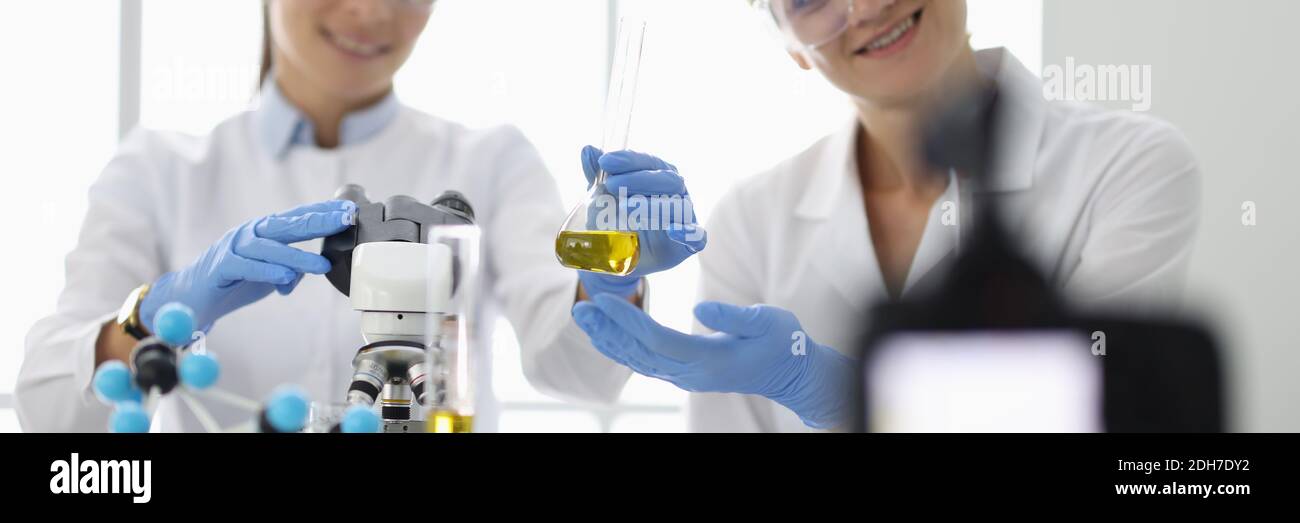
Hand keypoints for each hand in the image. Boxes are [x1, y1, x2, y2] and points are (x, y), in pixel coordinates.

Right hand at [139, 200, 356, 333]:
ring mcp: (234, 247)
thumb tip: (311, 270)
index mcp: (265, 232)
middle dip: (318, 221)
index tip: (351, 210)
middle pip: (287, 224)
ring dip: (297, 255)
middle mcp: (251, 233)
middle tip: (344, 220)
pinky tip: (286, 278)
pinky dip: (266, 271)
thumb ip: (291, 269)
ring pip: (269, 247)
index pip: (298, 218)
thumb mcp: (270, 274)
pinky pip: (246, 267)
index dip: (324, 212)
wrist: (191, 297)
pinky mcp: (221, 267)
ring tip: (321, 265)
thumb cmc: (235, 282)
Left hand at [571, 295, 855, 428]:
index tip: (603, 300)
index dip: (628, 320)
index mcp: (708, 360)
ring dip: (609, 338)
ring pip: (638, 359)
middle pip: (639, 352)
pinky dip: (622, 345)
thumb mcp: (768, 322)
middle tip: (580, 307)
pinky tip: (607, 331)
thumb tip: (700, 309)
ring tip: (584, 315)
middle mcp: (690, 373)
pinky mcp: (685, 372)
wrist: (790, 373)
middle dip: (607, 329)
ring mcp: (686, 376)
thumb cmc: (782, 342)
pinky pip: (646, 360)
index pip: (657, 339)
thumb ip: (734, 316)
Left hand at [576, 146, 706, 297]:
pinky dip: (688, 234)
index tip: (605, 161)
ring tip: (626, 207)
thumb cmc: (612, 221)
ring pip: (679, 207)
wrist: (612, 257)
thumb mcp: (601, 198)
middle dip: (638, 179)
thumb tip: (588, 149)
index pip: (649, 162)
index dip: (629, 159)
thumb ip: (597, 175)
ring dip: (653, 205)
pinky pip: (697, 238)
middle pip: (667, 180)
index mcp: (659, 177)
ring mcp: (684, 219)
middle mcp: (676, 194)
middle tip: (610, 185)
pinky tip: (673, 231)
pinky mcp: (687, 245)